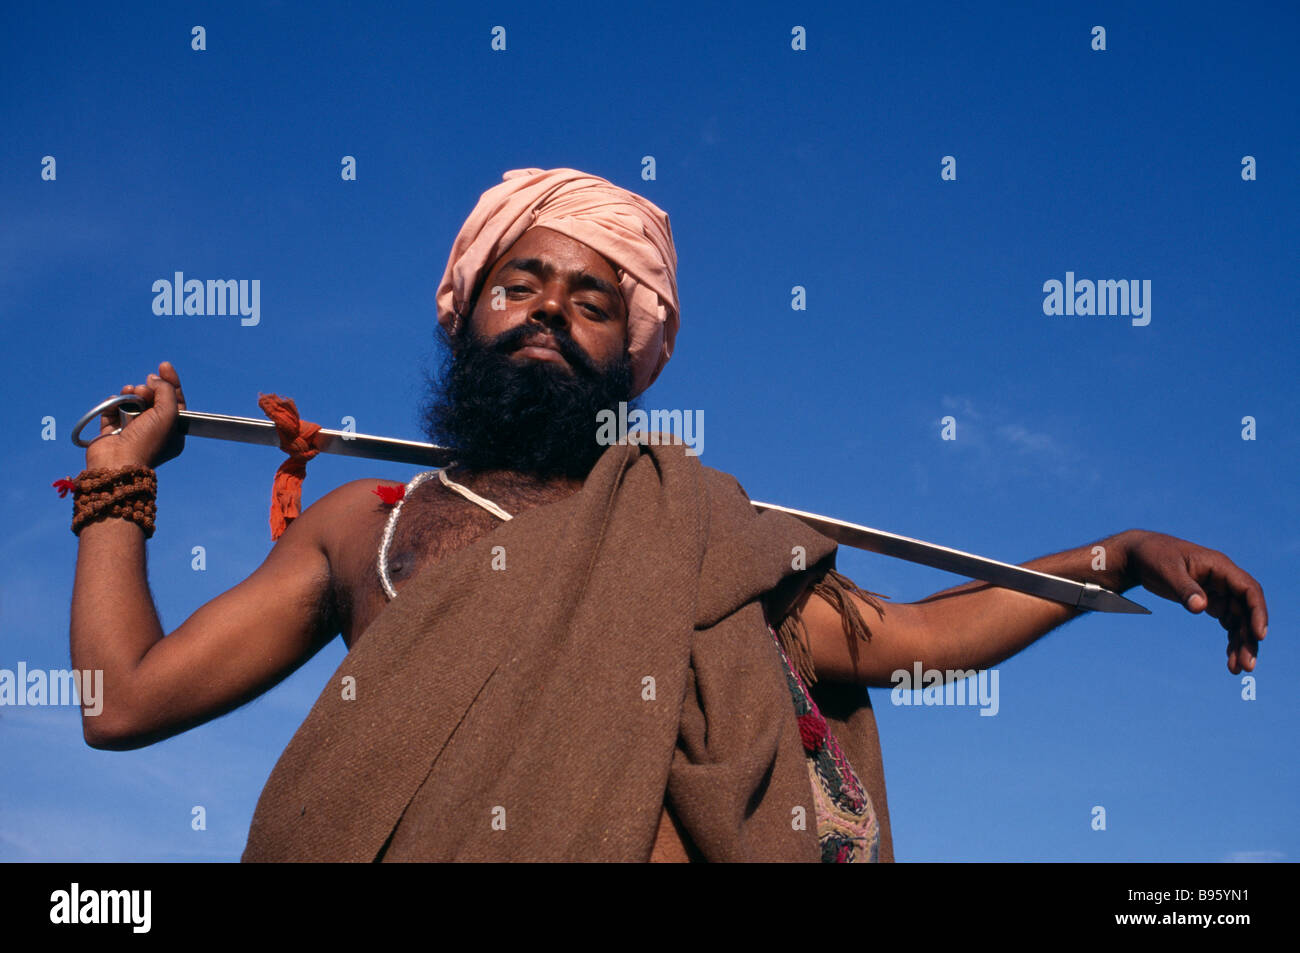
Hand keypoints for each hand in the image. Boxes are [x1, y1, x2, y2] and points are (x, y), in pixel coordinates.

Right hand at [87, 361, 187, 469]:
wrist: (118, 462)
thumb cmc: (148, 441)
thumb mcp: (169, 413)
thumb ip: (166, 391)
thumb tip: (154, 380)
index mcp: (173, 432)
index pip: (175, 401)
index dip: (171, 382)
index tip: (164, 366)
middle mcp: (153, 431)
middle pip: (152, 399)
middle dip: (148, 389)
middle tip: (145, 390)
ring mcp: (131, 431)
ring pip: (132, 401)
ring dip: (131, 394)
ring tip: (130, 395)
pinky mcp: (111, 430)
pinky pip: (112, 408)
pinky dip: (113, 402)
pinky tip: (116, 402)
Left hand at [1118, 530, 1267, 673]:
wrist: (1139, 555)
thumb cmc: (1153, 556)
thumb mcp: (1166, 569)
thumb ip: (1184, 588)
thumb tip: (1201, 607)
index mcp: (1220, 566)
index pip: (1248, 590)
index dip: (1257, 612)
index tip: (1259, 635)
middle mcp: (1224, 580)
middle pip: (1246, 610)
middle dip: (1249, 637)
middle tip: (1247, 664)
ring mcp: (1219, 591)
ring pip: (1238, 620)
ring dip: (1241, 643)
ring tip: (1237, 668)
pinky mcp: (1210, 600)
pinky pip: (1227, 622)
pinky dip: (1230, 639)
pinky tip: (1229, 658)